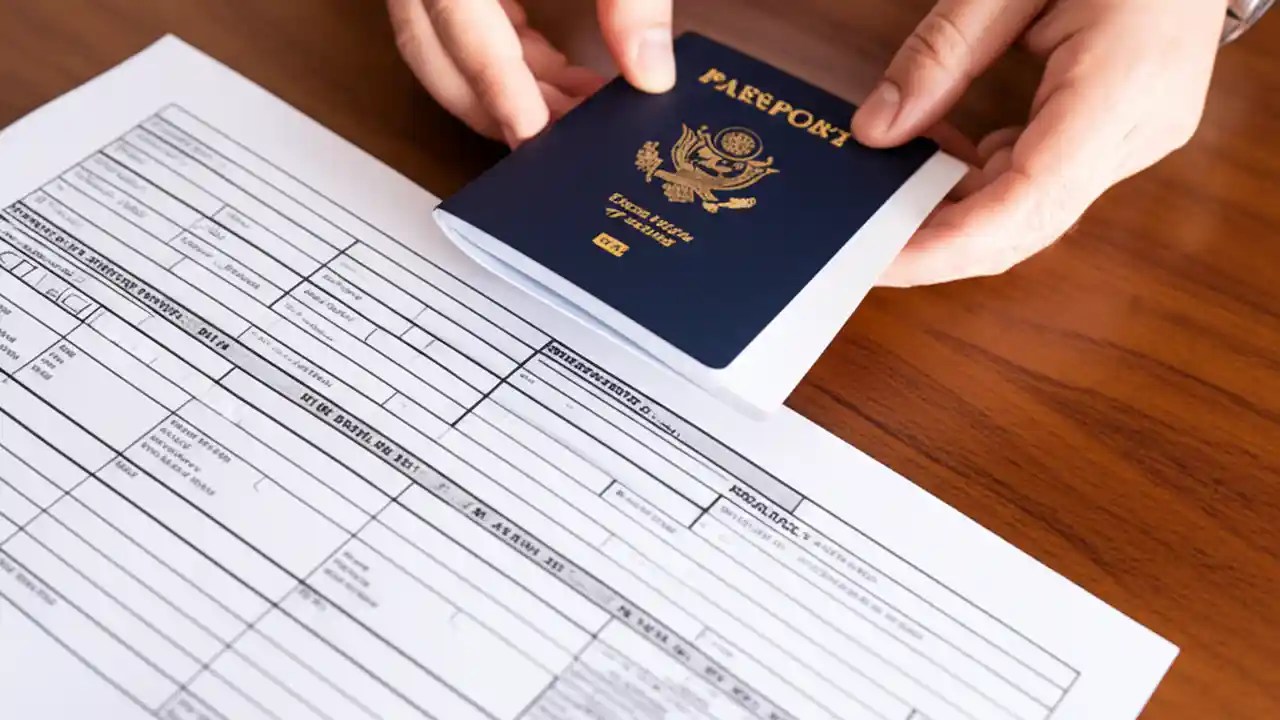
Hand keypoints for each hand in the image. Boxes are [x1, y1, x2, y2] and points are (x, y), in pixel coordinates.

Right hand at [388, 0, 674, 146]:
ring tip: (579, 113)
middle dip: (501, 106)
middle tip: (564, 143)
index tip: (534, 134)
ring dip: (513, 90)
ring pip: (446, 48)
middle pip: (436, 52)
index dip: (496, 83)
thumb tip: (650, 72)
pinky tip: (564, 80)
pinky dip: (513, 59)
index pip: (456, 18)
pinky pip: (465, 26)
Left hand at [854, 0, 1226, 286]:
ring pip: (1033, 209)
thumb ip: (942, 52)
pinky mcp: (1124, 130)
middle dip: (941, 244)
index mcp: (1122, 88)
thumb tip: (876, 130)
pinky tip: (935, 153)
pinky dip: (983, 176)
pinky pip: (1044, 178)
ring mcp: (1138, 135)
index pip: (1028, 204)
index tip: (883, 259)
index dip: (949, 245)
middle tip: (864, 243)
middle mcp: (1140, 129)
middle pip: (1029, 223)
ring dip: (957, 207)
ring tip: (888, 188)